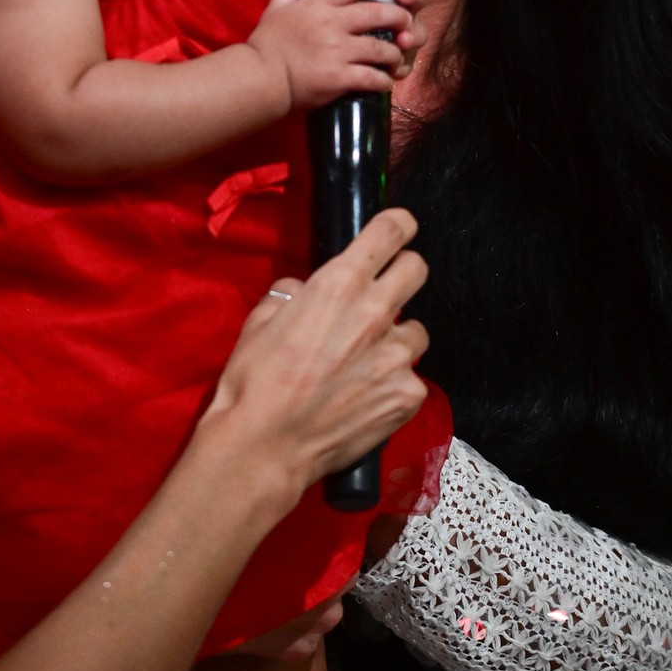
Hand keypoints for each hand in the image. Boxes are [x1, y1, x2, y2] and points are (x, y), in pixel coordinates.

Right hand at [199, 208, 429, 495]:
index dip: (399, 225)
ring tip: (368, 362)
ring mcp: (397, 357)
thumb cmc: (254, 380)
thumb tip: (306, 292)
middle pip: (416, 269)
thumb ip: (293, 294)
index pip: (390, 231)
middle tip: (384, 291)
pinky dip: (394, 384)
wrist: (264, 445)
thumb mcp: (262, 318)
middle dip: (403, 273)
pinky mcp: (408, 395)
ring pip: (416, 331)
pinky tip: (367, 398)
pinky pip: (411, 378)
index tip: (399, 229)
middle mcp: (376, 312)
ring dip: (397, 338)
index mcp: (339, 283)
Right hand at [247, 0, 418, 107]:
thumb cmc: (267, 43)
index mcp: (318, 5)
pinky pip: (372, 77)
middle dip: (398, 15)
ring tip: (398, 58)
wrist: (261, 77)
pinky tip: (387, 81)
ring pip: (381, 48)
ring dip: (395, 53)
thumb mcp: (275, 7)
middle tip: (406, 21)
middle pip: (377, 13)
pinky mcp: (340, 76)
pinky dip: (384, 80)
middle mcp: (332, 23)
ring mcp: (338, 50)